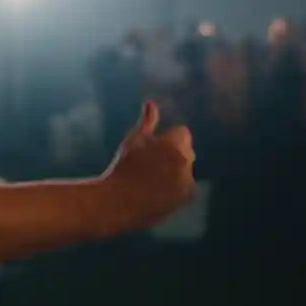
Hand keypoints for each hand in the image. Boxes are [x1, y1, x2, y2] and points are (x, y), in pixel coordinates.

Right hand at [94, 101, 195, 236]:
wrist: (118, 202)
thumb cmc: (123, 167)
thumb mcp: (133, 140)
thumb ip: (147, 121)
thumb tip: (150, 103)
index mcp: (175, 143)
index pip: (182, 132)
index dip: (167, 139)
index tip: (152, 149)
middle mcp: (186, 161)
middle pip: (186, 151)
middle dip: (173, 154)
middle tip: (149, 164)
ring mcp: (187, 180)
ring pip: (185, 170)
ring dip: (175, 171)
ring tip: (150, 180)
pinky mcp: (186, 197)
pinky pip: (185, 187)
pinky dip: (175, 188)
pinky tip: (156, 192)